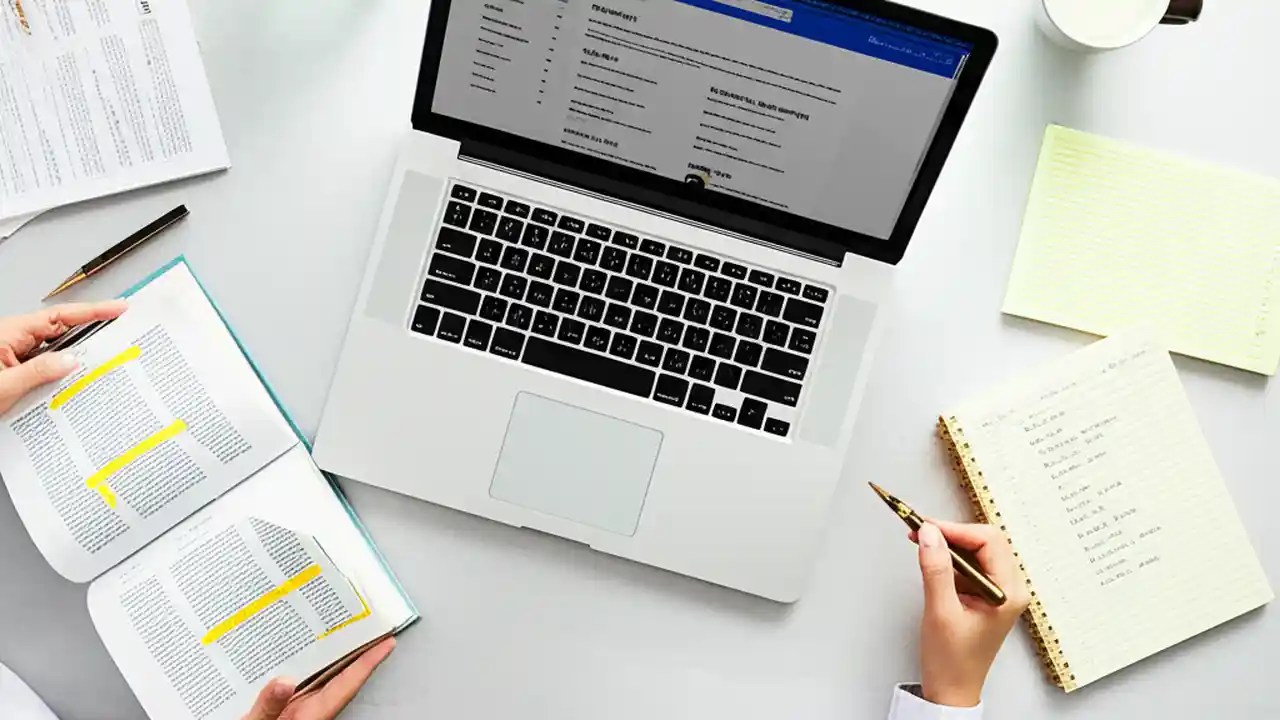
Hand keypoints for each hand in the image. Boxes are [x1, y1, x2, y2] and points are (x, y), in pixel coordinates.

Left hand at [0, 301, 128, 413]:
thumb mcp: (4, 385)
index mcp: (11, 332)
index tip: (117, 309)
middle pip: (60, 331)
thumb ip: (38, 372)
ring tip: (98, 366)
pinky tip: (72, 382)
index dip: (91, 311)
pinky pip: (44, 366)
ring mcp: (14, 355)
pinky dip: (60, 373)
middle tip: (117, 340)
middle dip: (89, 336)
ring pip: (54, 351)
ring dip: (73, 359)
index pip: (58, 316)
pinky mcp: (14, 370)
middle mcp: (14, 339)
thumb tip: (71, 361)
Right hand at [242, 637, 396, 719]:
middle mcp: (308, 712)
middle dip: (354, 652)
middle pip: (338, 677)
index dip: (368, 663)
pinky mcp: (282, 710)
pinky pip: (297, 683)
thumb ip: (268, 707)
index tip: (387, 642)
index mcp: (311, 716)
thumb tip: (283, 681)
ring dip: (330, 656)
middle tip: (368, 626)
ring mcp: (296, 711)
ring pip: (319, 679)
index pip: (346, 685)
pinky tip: (299, 652)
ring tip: (341, 630)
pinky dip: (302, 664)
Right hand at [911, 521, 1029, 707]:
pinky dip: (949, 558)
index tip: (927, 527)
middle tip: (922, 531)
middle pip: (985, 541)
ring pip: (977, 550)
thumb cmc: (953, 661)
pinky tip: (931, 560)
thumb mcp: (940, 611)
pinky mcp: (983, 594)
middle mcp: (1009, 589)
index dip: (956, 530)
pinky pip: (970, 564)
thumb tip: (929, 534)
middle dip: (952, 533)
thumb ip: (936, 569)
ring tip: (922, 543)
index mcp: (1008, 592)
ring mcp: (997, 591)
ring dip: (949, 544)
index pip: (989, 541)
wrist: (952, 689)